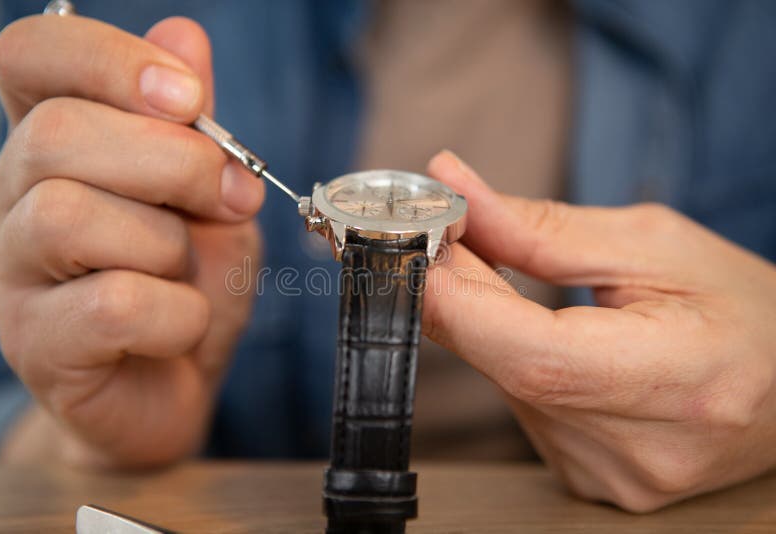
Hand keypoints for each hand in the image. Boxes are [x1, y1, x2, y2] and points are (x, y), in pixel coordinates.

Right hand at [0, 16, 263, 467]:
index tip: (189, 96)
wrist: (176, 380)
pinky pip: (110, 305)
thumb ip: (194, 125)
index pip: (32, 54)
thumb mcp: (209, 197)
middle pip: (59, 133)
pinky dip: (175, 312)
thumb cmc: (186, 281)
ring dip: (167, 245)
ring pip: (71, 216)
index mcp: (52, 142)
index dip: (110, 59)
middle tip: (229, 198)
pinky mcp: (34, 344)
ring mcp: (11, 272)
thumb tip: (183, 35)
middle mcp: (10, 196)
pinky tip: (176, 323)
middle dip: (174, 162)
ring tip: (185, 272)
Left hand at [423, 150, 775, 511]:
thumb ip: (541, 227)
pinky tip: (562, 346)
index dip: (457, 299)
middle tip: (461, 244)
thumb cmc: (741, 308)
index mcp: (677, 381)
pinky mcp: (590, 481)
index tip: (415, 246)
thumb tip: (455, 186)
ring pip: (506, 387)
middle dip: (467, 297)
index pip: (533, 355)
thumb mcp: (652, 244)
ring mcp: (612, 476)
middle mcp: (640, 449)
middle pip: (507, 367)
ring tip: (548, 302)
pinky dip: (520, 366)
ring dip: (497, 332)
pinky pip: (524, 411)